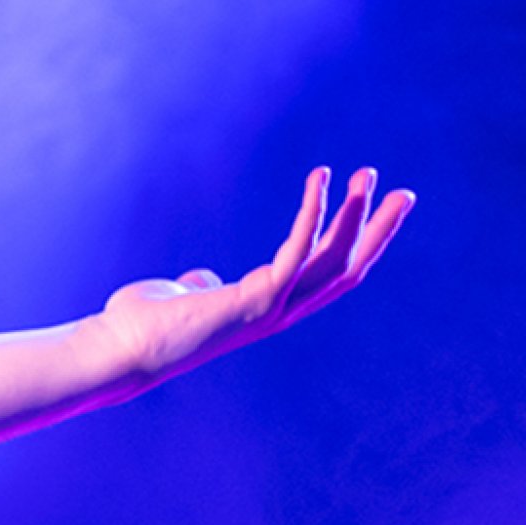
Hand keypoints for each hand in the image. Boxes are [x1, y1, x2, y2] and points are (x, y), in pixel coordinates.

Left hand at [92, 167, 410, 387]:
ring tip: (368, 175)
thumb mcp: (187, 295)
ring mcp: (271, 309)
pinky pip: (297, 251)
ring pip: (333, 261)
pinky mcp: (257, 299)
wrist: (121, 349)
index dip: (351, 242)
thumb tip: (204, 279)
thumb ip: (206, 287)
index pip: (324, 274)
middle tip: (404, 194)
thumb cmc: (144, 324)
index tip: (370, 209)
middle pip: (345, 269)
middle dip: (376, 230)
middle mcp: (279, 311)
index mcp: (267, 307)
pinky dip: (312, 212)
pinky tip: (321, 178)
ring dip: (356, 215)